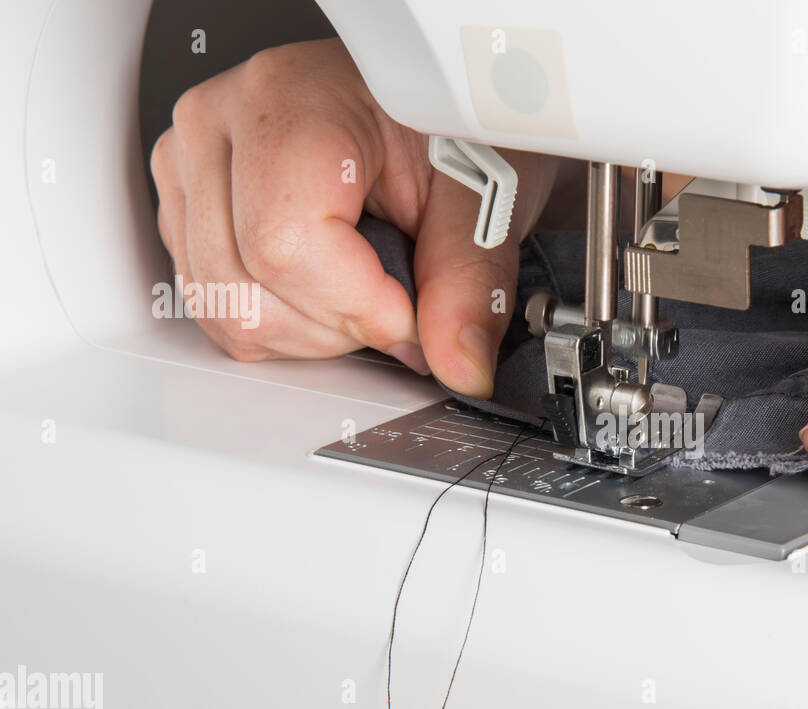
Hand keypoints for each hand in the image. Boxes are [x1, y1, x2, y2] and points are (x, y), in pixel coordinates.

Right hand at [150, 39, 556, 395]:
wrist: (417, 99)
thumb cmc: (441, 129)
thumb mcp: (479, 197)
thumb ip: (469, 284)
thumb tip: (459, 362)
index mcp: (290, 101)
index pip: (284, 246)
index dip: (358, 306)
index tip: (411, 314)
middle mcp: (219, 124)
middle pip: (245, 289)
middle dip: (337, 327)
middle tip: (395, 301)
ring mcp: (189, 163)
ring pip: (222, 311)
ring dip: (307, 334)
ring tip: (362, 290)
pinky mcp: (182, 203)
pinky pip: (210, 308)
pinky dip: (277, 325)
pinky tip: (322, 293)